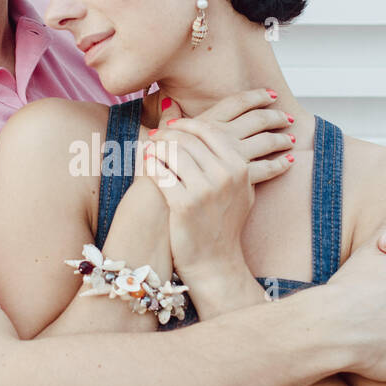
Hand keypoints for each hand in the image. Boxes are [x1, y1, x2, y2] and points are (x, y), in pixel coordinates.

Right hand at [141, 88, 294, 186]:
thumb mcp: (162, 142)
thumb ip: (168, 120)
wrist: (160, 211)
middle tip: (287, 116)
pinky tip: (289, 162)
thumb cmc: (157, 177)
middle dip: (274, 116)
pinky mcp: (240, 182)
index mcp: (207, 124)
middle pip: (256, 120)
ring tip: (290, 139)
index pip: (236, 103)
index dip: (254, 96)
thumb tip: (168, 99)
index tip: (270, 94)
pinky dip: (280, 165)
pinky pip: (266, 170)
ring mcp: (235, 160)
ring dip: (280, 138)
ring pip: (265, 142)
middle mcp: (224, 139)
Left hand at [144, 111, 273, 289]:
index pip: (207, 131)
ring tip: (148, 149)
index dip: (185, 124)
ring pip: (172, 153)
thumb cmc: (225, 223)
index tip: (171, 125)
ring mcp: (205, 190)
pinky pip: (160, 173)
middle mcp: (225, 175)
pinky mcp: (184, 204)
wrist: (216, 261)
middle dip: (166, 134)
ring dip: (156, 147)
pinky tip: (145, 164)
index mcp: (239, 167)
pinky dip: (149, 165)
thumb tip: (227, 126)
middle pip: (187, 139)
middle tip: (154, 136)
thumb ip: (234, 158)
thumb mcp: (241, 188)